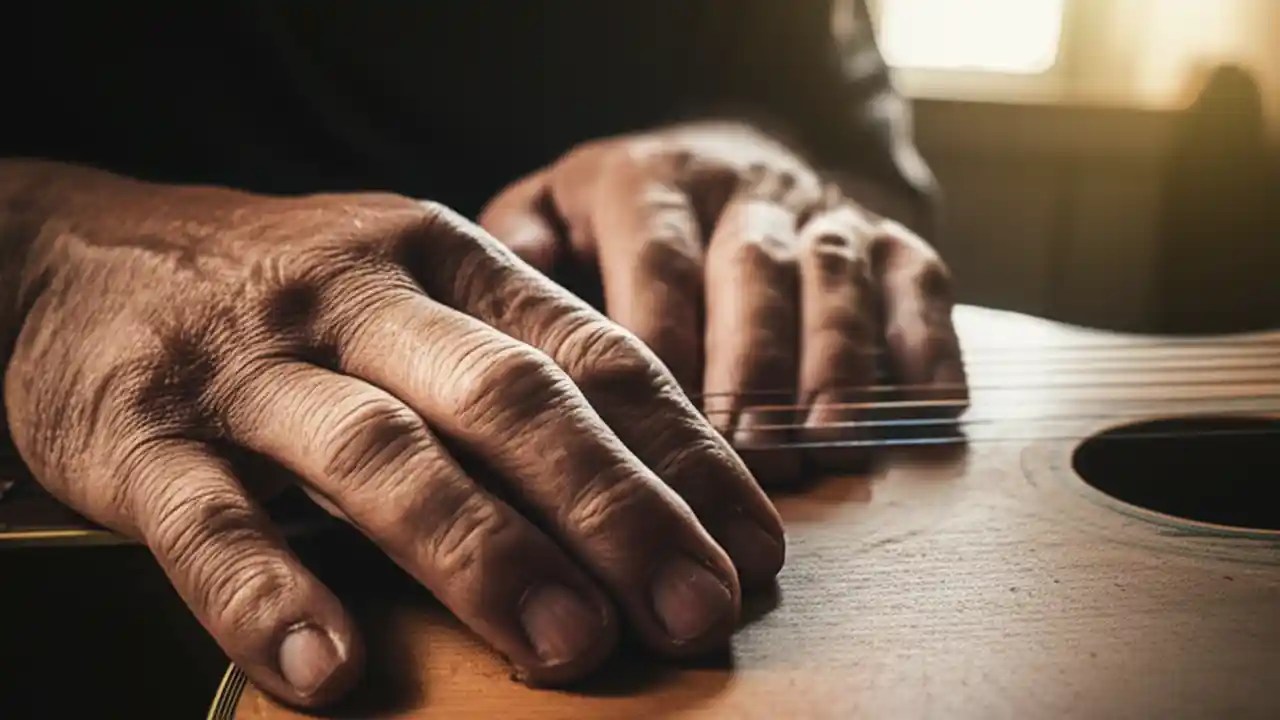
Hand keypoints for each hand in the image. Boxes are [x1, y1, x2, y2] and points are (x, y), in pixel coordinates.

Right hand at [1, 164, 782, 705]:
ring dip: (483, 555)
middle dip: (614, 510)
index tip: (753, 546)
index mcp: (445, 260)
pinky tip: (333, 669)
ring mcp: (249, 366)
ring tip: (569, 647)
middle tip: (695, 610)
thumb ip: (510, 362)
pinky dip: (271, 595)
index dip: (682, 455)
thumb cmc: (289, 292)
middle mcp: (359, 299)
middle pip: (506, 401)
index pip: (589, 356)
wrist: (82, 255)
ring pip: (380, 456)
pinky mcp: (139, 436)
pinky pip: (209, 521)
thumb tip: (653, 480)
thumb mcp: (409, 289)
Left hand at [481, 124, 966, 483]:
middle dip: (753, 362)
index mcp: (651, 180)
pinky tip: (928, 410)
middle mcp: (742, 188)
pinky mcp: (891, 236)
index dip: (664, 337)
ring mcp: (823, 212)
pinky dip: (928, 345)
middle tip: (749, 451)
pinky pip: (920, 281)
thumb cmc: (627, 218)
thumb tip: (505, 281)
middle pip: (753, 270)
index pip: (658, 256)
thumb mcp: (557, 206)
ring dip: (839, 361)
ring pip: (838, 277)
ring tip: (832, 440)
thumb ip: (524, 238)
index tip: (656, 422)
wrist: (734, 160)